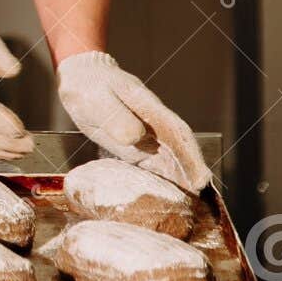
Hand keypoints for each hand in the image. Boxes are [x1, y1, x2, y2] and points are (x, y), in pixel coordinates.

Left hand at [56, 50, 209, 191]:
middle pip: (178, 149)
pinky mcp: (133, 145)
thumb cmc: (89, 85)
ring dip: (177, 178)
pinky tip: (162, 194)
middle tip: (198, 196)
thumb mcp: (97, 98)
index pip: (177, 132)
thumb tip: (136, 137)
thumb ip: (116, 116)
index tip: (200, 177)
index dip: (191, 155)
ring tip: (185, 201)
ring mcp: (144, 135)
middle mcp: (152, 123)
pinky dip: (158, 177)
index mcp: (149, 107)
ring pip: (166, 158)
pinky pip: (149, 163)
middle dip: (190, 172)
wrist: (80, 79)